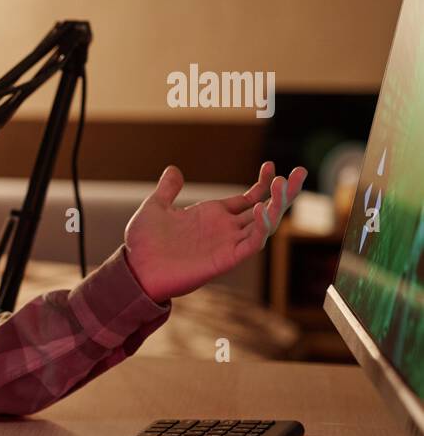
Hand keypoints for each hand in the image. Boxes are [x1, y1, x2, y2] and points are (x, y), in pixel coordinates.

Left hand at [124, 161, 306, 303]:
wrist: (135, 270)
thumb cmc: (143, 244)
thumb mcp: (155, 208)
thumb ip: (167, 190)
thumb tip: (173, 170)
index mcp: (212, 216)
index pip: (248, 198)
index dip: (263, 183)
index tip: (271, 165)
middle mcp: (224, 229)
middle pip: (265, 208)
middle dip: (285, 192)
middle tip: (302, 171)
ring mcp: (227, 243)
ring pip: (264, 224)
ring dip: (278, 206)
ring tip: (285, 184)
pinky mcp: (225, 259)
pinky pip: (251, 243)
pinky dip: (261, 227)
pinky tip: (262, 208)